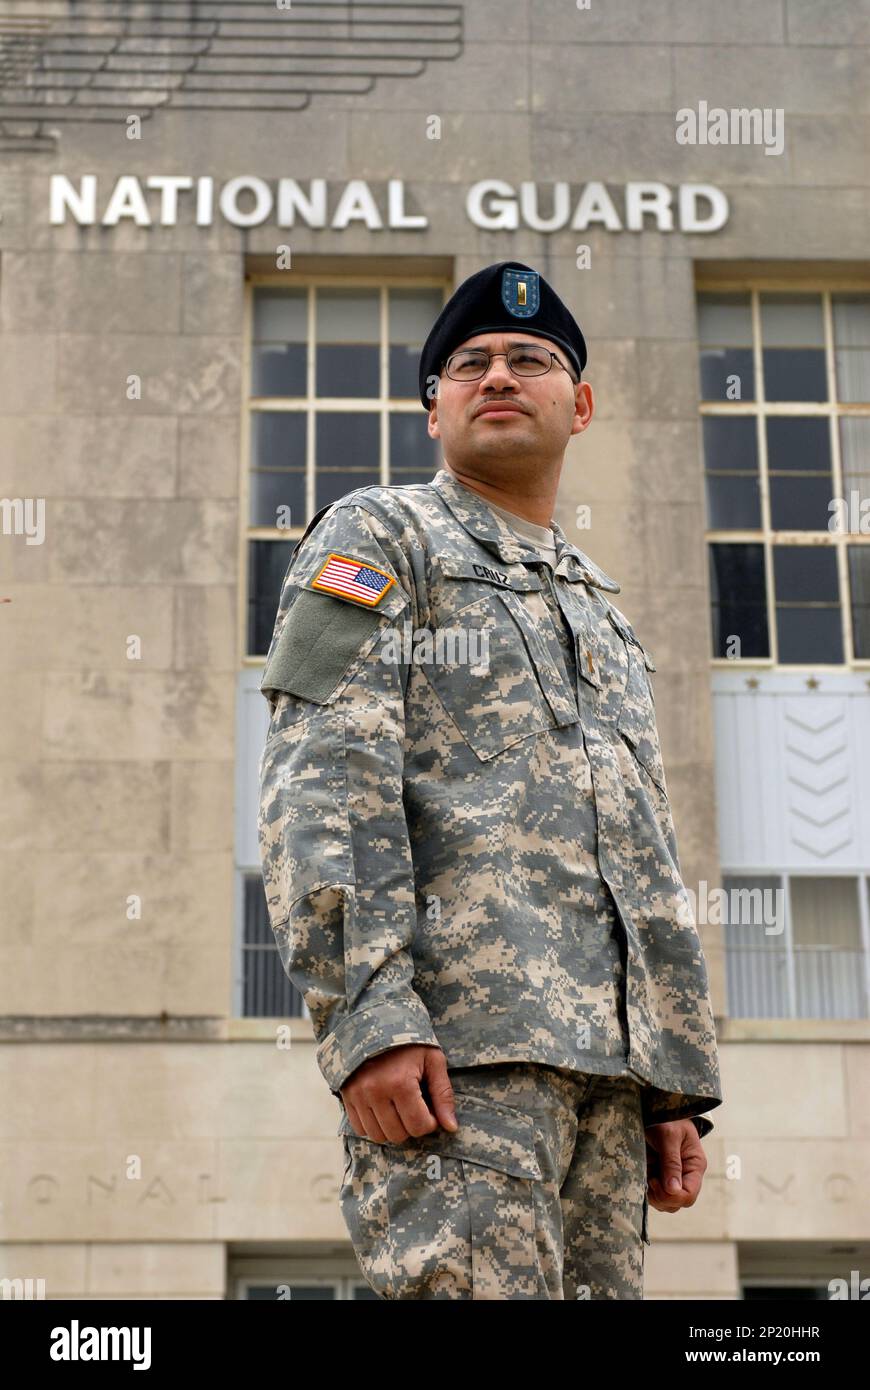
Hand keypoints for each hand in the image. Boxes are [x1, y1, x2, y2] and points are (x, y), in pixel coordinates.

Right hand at [340, 1044, 458, 1142]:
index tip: (430, 1111)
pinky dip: (373, 1126)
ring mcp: (358, 1094)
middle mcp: (376, 1091)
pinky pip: (360, 1128)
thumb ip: (443, 1094)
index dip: (430, 1123)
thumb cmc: (410, 1042)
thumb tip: (451, 1127)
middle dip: (411, 1126)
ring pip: (378, 1135)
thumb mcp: (433, 1060)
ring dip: (392, 1129)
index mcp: (400, 1082)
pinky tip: (383, 1111)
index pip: (418, 1126)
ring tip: (399, 1110)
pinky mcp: (347, 1096)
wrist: (377, 1022)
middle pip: (398, 1134)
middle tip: (415, 1109)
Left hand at [644, 1119, 706, 1212]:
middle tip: (648, 1179)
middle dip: (660, 1197)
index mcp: (695, 1165)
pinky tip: (641, 1174)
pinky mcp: (659, 1176)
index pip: (688, 1195)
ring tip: (644, 1174)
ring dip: (651, 1195)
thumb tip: (673, 1190)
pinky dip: (645, 1190)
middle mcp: (686, 1175)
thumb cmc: (667, 1118)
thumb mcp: (669, 1135)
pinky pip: (654, 1195)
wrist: (657, 1108)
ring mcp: (672, 1178)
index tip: (654, 1180)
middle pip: (677, 1203)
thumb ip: (671, 1162)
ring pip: (665, 1203)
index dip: (671, 1195)